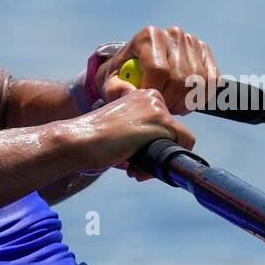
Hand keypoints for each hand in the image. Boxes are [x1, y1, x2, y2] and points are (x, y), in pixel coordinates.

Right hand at [73, 86, 194, 178]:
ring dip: (157, 161)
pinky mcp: (162, 120)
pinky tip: (141, 169)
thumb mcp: (119, 128)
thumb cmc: (93, 139)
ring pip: (177, 140)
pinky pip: (184, 143)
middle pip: (171, 132)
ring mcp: (158, 107)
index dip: (151, 145)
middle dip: (155, 153)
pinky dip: (167, 162)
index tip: (132, 156)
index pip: (161, 123)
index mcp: (140, 95)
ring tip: (134, 170)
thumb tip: (158, 151)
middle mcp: (151, 96)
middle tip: (133, 167)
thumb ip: (138, 133)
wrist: (81, 139)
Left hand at [97, 25, 219, 116]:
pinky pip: (212, 80)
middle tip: (162, 109)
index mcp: (148, 36)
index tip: (150, 104)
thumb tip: (130, 92)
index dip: (156, 93)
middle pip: (180, 79)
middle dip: (171, 102)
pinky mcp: (204, 50)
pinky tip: (187, 100)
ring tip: (171, 105)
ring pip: (197, 82)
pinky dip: (202, 96)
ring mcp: (190, 41)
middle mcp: (172, 34)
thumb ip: (116, 89)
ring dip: (186, 102)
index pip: (158, 70)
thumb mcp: (111, 81)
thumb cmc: (124, 74)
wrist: (139, 63)